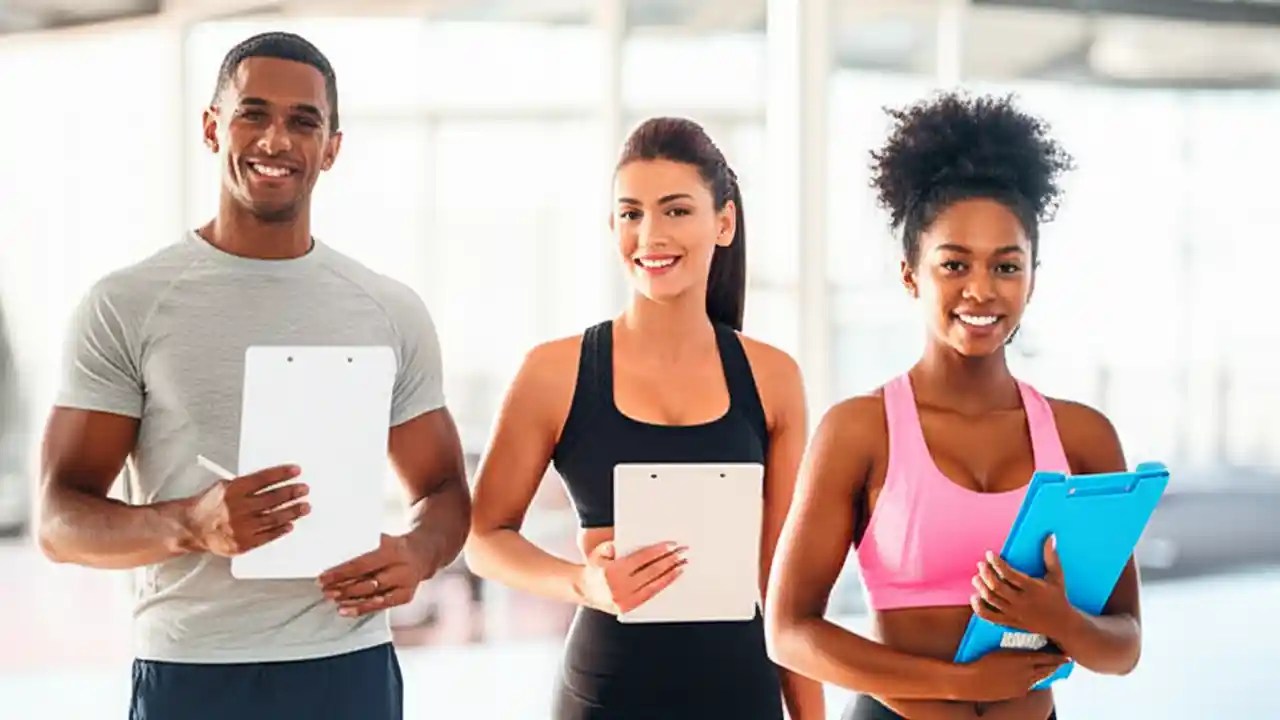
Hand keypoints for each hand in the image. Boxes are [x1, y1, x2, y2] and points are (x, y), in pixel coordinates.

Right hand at [185, 464, 309, 556]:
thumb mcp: (224, 486)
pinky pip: (266, 537)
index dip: (282, 474)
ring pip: (273, 518)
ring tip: (304, 507)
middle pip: (271, 499)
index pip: (263, 479)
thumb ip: (246, 484)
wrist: (192, 528)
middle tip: (304, 489)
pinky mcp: (242, 543)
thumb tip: (274, 480)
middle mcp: (237, 508)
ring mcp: (240, 527)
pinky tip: (290, 525)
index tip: (296, 471)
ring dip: (291, 512)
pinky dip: (280, 530)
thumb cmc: (209, 505)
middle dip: (291, 493)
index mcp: (233, 490)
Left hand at [318, 534, 430, 617]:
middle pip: (367, 582)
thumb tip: (331, 555)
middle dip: (343, 588)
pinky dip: (362, 609)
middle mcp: (401, 569)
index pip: (362, 564)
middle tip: (325, 591)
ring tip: (332, 601)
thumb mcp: (383, 539)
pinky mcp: (405, 596)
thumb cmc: (396, 545)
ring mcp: (405, 585)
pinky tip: (346, 611)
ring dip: (350, 600)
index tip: (323, 577)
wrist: (424, 553)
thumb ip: (364, 547)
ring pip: (373, 596)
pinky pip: (381, 606)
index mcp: (394, 551)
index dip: (341, 572)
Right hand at [577, 540, 686, 614]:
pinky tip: (671, 579)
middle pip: (651, 573)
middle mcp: (619, 589)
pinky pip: (650, 596)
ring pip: (653, 586)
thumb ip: (609, 546)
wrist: (583, 589)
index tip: (672, 545)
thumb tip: (619, 545)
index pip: (641, 559)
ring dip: (670, 576)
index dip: (658, 551)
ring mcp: (624, 601)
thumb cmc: (594, 568)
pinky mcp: (629, 609)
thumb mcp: (598, 552)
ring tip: (682, 566)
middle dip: (669, 562)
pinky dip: (662, 586)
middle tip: (683, 554)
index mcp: (612, 572)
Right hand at [951, 650, 1068, 701]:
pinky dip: (1033, 680)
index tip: (1067, 655)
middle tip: (1062, 661)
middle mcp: (1027, 673)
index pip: (1047, 657)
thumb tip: (1024, 646)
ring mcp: (1024, 684)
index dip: (1058, 656)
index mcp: (1023, 659)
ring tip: (1050, 668)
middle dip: (1056, 665)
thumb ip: (1016, 649)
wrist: (973, 681)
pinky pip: (1031, 685)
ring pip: (1041, 678)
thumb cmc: (983, 662)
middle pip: (1047, 669)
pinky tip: (1031, 677)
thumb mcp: (1000, 650)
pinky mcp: (1019, 693)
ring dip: (1046, 672)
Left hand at [971, 537, 1072, 637]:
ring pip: (991, 600)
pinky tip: (975, 597)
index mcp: (1032, 588)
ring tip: (977, 577)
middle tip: (981, 565)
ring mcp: (1014, 613)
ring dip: (981, 587)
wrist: (1061, 625)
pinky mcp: (1010, 622)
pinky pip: (990, 617)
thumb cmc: (1057, 597)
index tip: (989, 554)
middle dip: (985, 574)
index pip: (1009, 574)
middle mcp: (1022, 601)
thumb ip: (1051, 556)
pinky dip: (979, 607)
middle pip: (997, 587)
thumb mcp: (1057, 576)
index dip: (996, 563)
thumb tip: (1050, 536)